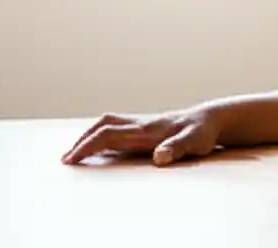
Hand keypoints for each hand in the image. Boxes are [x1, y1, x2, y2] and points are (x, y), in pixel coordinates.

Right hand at [61, 109, 221, 165]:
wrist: (211, 119)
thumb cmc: (203, 132)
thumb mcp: (194, 142)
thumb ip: (177, 148)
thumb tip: (160, 156)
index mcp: (146, 129)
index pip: (109, 134)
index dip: (88, 146)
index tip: (72, 159)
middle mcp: (140, 124)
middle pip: (103, 126)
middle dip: (82, 141)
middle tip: (66, 159)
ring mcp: (142, 124)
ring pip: (109, 124)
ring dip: (90, 136)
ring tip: (77, 152)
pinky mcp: (145, 128)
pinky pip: (117, 129)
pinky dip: (102, 136)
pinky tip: (100, 148)